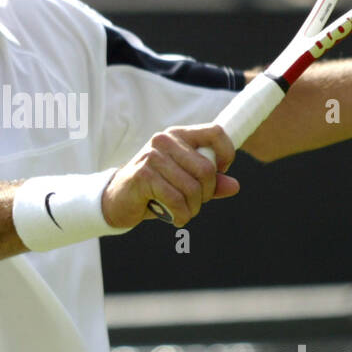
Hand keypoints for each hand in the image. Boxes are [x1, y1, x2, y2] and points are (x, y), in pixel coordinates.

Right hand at [102, 124, 239, 228]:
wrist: (117, 201)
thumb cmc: (154, 190)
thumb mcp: (185, 184)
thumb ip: (211, 183)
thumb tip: (235, 186)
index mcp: (178, 135)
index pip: (215, 132)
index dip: (226, 154)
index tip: (220, 173)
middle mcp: (165, 140)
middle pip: (206, 170)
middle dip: (206, 194)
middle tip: (194, 204)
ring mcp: (152, 156)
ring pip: (192, 188)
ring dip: (192, 208)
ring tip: (183, 212)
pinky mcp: (143, 175)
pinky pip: (175, 199)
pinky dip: (180, 215)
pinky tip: (174, 218)